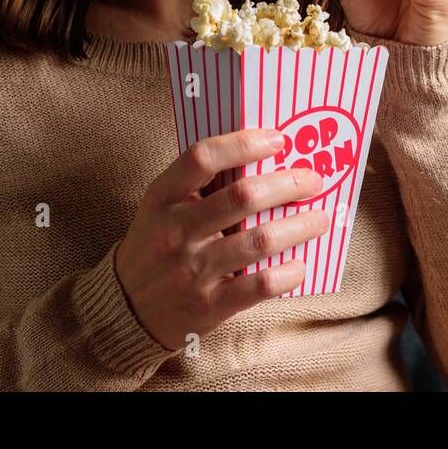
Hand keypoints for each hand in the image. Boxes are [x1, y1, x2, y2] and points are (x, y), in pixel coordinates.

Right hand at [114, 128, 328, 350]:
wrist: (126, 309)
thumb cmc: (156, 245)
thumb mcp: (161, 207)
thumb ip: (199, 184)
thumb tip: (261, 157)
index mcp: (163, 197)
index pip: (203, 157)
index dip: (244, 143)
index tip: (277, 139)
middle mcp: (176, 230)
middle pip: (243, 196)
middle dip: (288, 184)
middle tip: (313, 180)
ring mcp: (192, 269)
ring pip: (259, 240)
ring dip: (300, 226)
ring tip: (320, 218)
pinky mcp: (208, 305)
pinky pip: (259, 285)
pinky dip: (287, 273)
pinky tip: (300, 263)